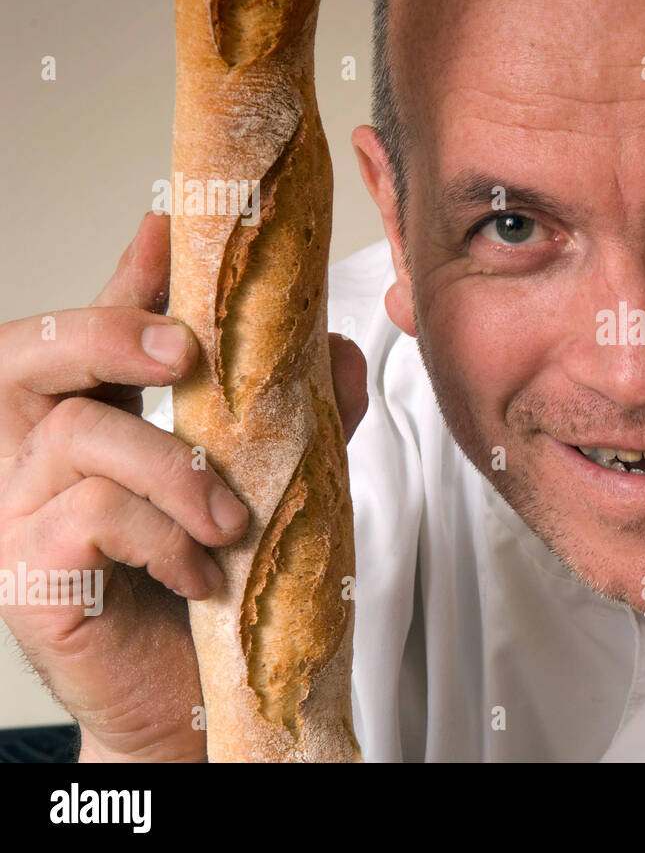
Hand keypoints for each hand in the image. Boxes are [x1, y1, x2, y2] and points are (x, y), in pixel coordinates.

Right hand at [0, 212, 367, 761]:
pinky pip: (87, 521)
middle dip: (113, 331)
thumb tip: (335, 350)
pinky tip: (200, 573)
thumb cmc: (221, 584)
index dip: (126, 273)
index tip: (168, 224)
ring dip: (176, 471)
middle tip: (189, 353)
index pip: (94, 328)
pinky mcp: (25, 573)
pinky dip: (162, 538)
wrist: (195, 698)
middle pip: (33, 352)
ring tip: (233, 520)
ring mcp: (18, 513)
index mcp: (94, 419)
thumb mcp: (272, 487)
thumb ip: (298, 420)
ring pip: (81, 439)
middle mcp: (38, 454)